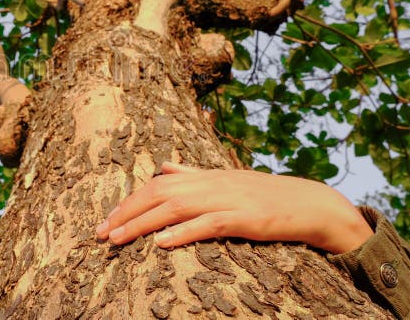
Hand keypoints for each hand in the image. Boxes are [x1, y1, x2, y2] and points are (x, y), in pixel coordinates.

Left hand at [95, 161, 373, 253]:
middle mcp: (209, 184)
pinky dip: (183, 232)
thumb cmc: (262, 195)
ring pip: (175, 208)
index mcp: (203, 176)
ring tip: (118, 238)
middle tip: (101, 233)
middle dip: (126, 213)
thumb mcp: (223, 180)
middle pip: (157, 194)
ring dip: (142, 224)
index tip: (107, 218)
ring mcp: (226, 199)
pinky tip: (162, 243)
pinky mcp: (243, 218)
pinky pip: (208, 224)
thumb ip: (191, 174)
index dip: (129, 201)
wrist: (308, 203)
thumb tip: (162, 167)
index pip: (156, 185)